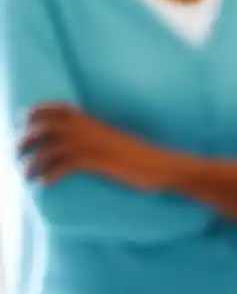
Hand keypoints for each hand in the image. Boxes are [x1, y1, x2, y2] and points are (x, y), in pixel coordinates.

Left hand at [18, 104, 168, 189]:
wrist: (163, 166)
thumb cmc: (142, 158)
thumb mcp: (116, 141)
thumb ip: (96, 137)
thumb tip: (79, 146)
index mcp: (94, 122)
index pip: (58, 108)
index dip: (36, 112)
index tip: (24, 121)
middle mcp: (89, 129)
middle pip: (45, 126)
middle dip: (25, 139)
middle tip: (17, 153)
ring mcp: (92, 144)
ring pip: (48, 147)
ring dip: (31, 162)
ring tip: (27, 174)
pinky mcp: (96, 161)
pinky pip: (61, 166)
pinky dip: (47, 176)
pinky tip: (44, 185)